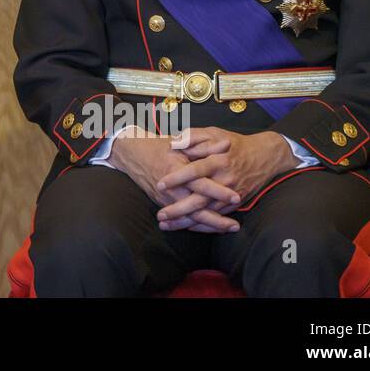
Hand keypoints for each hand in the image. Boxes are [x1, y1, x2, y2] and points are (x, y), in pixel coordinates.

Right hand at [110, 128, 240, 232]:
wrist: (132, 154)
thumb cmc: (160, 146)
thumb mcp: (182, 141)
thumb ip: (205, 144)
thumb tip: (227, 144)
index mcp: (178, 169)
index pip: (201, 184)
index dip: (218, 192)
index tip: (236, 197)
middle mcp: (173, 188)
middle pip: (197, 208)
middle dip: (217, 219)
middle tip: (235, 225)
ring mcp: (167, 198)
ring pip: (190, 217)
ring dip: (209, 225)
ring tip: (228, 228)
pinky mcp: (163, 203)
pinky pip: (181, 219)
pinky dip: (195, 225)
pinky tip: (210, 229)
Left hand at [154, 128, 296, 229]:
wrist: (266, 156)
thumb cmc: (235, 144)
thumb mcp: (215, 133)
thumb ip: (194, 137)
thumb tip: (174, 142)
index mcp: (218, 161)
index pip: (195, 171)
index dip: (177, 178)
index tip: (160, 184)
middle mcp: (225, 180)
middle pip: (199, 199)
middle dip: (178, 209)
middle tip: (160, 215)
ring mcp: (231, 194)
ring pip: (206, 213)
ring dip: (186, 221)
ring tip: (166, 225)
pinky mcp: (236, 203)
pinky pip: (217, 217)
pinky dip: (201, 224)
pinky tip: (185, 227)